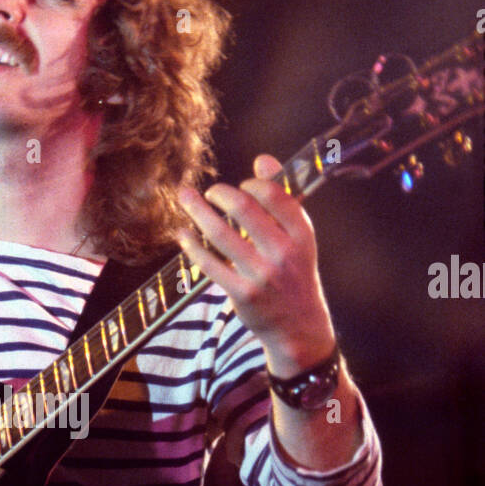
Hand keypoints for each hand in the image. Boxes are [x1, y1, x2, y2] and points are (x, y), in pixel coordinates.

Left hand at [177, 154, 336, 375]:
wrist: (299, 325)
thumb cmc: (295, 272)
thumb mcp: (299, 237)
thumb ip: (282, 198)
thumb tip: (262, 160)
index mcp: (302, 234)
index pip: (275, 196)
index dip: (252, 184)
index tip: (241, 186)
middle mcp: (283, 253)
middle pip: (244, 210)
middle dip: (220, 194)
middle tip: (210, 192)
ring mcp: (262, 275)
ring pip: (221, 234)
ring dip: (197, 212)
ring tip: (185, 197)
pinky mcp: (242, 294)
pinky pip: (210, 264)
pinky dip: (192, 245)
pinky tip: (183, 233)